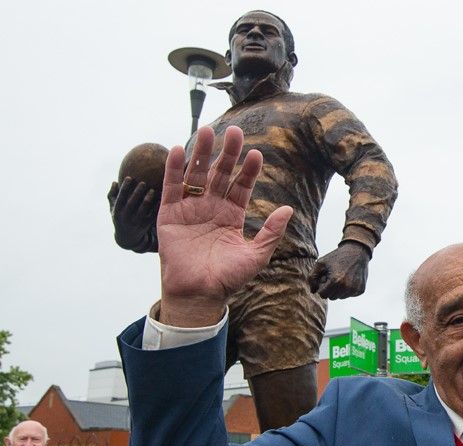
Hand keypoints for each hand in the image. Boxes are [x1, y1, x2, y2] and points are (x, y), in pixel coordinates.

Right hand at [108, 177, 158, 250]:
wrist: (128, 237)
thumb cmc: (120, 217)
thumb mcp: (113, 208)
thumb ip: (112, 195)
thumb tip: (115, 182)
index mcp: (117, 211)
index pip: (120, 198)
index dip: (124, 187)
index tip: (129, 177)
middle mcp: (126, 217)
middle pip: (132, 203)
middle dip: (137, 192)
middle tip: (144, 182)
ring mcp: (137, 222)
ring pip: (144, 209)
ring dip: (148, 199)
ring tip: (153, 189)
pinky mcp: (147, 225)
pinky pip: (153, 214)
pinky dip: (157, 206)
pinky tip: (162, 198)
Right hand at [157, 126, 291, 326]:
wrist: (199, 295)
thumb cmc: (228, 279)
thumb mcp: (256, 255)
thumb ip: (271, 232)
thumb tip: (289, 209)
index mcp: (231, 215)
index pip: (241, 185)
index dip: (248, 170)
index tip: (257, 154)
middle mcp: (211, 207)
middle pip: (220, 173)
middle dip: (227, 153)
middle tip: (234, 130)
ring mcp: (190, 209)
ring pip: (196, 174)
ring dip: (201, 153)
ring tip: (207, 131)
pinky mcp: (169, 215)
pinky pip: (171, 187)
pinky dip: (173, 169)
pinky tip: (177, 150)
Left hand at [309, 242, 369, 298]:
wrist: (357, 251)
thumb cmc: (337, 256)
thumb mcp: (321, 263)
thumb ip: (312, 277)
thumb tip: (313, 291)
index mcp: (336, 280)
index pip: (322, 294)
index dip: (322, 286)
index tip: (326, 277)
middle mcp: (346, 287)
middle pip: (331, 297)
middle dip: (330, 289)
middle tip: (333, 276)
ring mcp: (355, 289)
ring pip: (340, 297)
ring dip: (338, 289)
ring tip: (341, 276)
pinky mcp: (360, 290)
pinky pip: (349, 295)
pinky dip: (347, 289)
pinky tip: (349, 278)